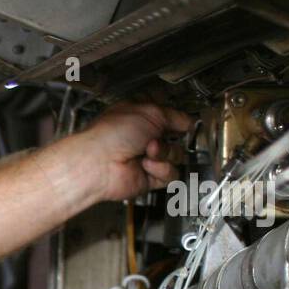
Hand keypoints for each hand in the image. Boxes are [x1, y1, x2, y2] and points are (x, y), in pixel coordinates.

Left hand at [72, 102, 193, 201]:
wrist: (99, 163)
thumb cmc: (112, 134)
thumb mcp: (151, 112)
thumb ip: (175, 115)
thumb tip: (188, 122)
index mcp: (141, 114)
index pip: (169, 114)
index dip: (178, 117)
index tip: (183, 118)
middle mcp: (144, 136)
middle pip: (176, 136)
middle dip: (171, 136)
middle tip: (158, 136)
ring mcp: (147, 157)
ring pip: (177, 155)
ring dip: (165, 153)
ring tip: (148, 151)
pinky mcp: (149, 176)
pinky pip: (171, 174)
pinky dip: (161, 169)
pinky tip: (146, 165)